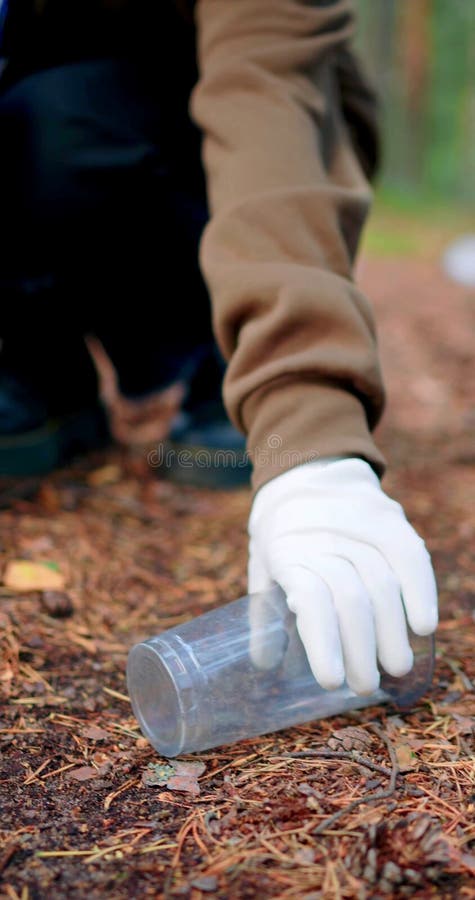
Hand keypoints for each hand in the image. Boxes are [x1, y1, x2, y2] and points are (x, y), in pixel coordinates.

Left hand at [248, 458, 437, 694]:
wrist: (305, 471)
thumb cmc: (282, 533)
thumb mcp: (263, 564)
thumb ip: (265, 610)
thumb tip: (264, 665)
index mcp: (287, 551)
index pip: (311, 599)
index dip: (323, 643)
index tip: (331, 682)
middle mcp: (324, 536)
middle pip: (351, 598)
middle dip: (361, 649)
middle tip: (365, 685)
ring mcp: (359, 525)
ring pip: (383, 582)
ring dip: (392, 631)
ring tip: (395, 667)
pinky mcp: (389, 518)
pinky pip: (410, 557)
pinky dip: (421, 592)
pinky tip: (424, 626)